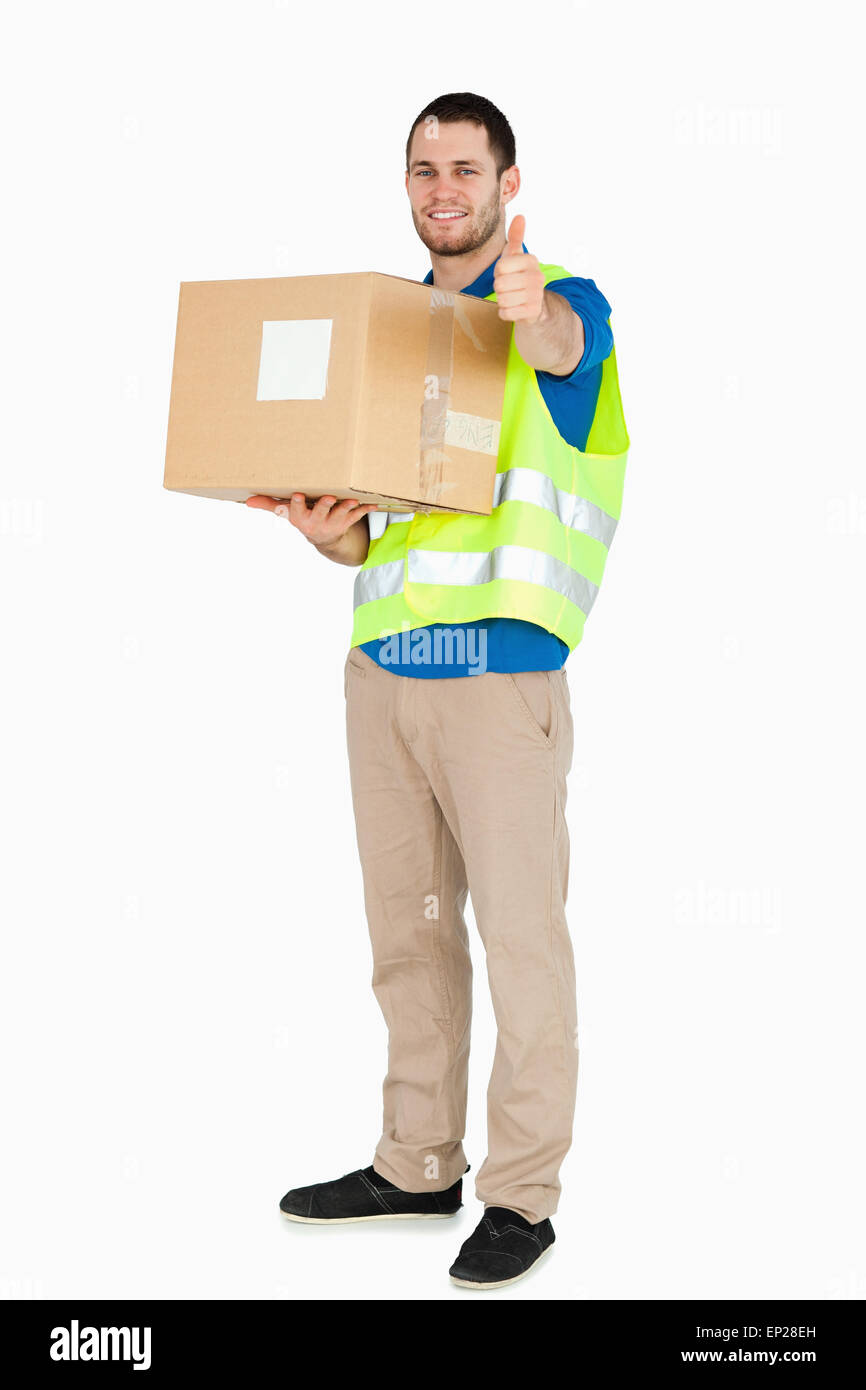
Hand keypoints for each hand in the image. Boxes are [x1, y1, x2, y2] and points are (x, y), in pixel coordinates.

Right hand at [245, 493, 377, 545]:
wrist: (325, 540)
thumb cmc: (304, 518)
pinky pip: (357, 516)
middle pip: (320, 513)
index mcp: (300, 519)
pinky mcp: (347, 522)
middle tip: (329, 498)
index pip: (296, 511)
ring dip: (347, 507)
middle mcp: (316, 523)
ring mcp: (333, 524)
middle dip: (324, 506)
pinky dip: (365, 509)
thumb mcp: (287, 513)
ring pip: (340, 515)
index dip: (297, 505)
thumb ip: (270, 505)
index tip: (298, 496)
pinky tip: (373, 503)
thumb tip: (247, 501)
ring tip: (353, 500)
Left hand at [492, 214, 545, 323]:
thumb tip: (520, 216)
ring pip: (502, 299)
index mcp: (531, 261)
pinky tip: (514, 307)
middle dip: (500, 287)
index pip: (500, 267)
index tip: (506, 273)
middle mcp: (537, 277)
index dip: (498, 272)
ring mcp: (536, 295)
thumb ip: (516, 237)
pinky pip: (506, 313)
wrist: (535, 303)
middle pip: (500, 284)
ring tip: (512, 296)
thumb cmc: (520, 276)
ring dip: (502, 300)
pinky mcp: (533, 312)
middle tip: (509, 287)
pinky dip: (505, 312)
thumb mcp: (517, 256)